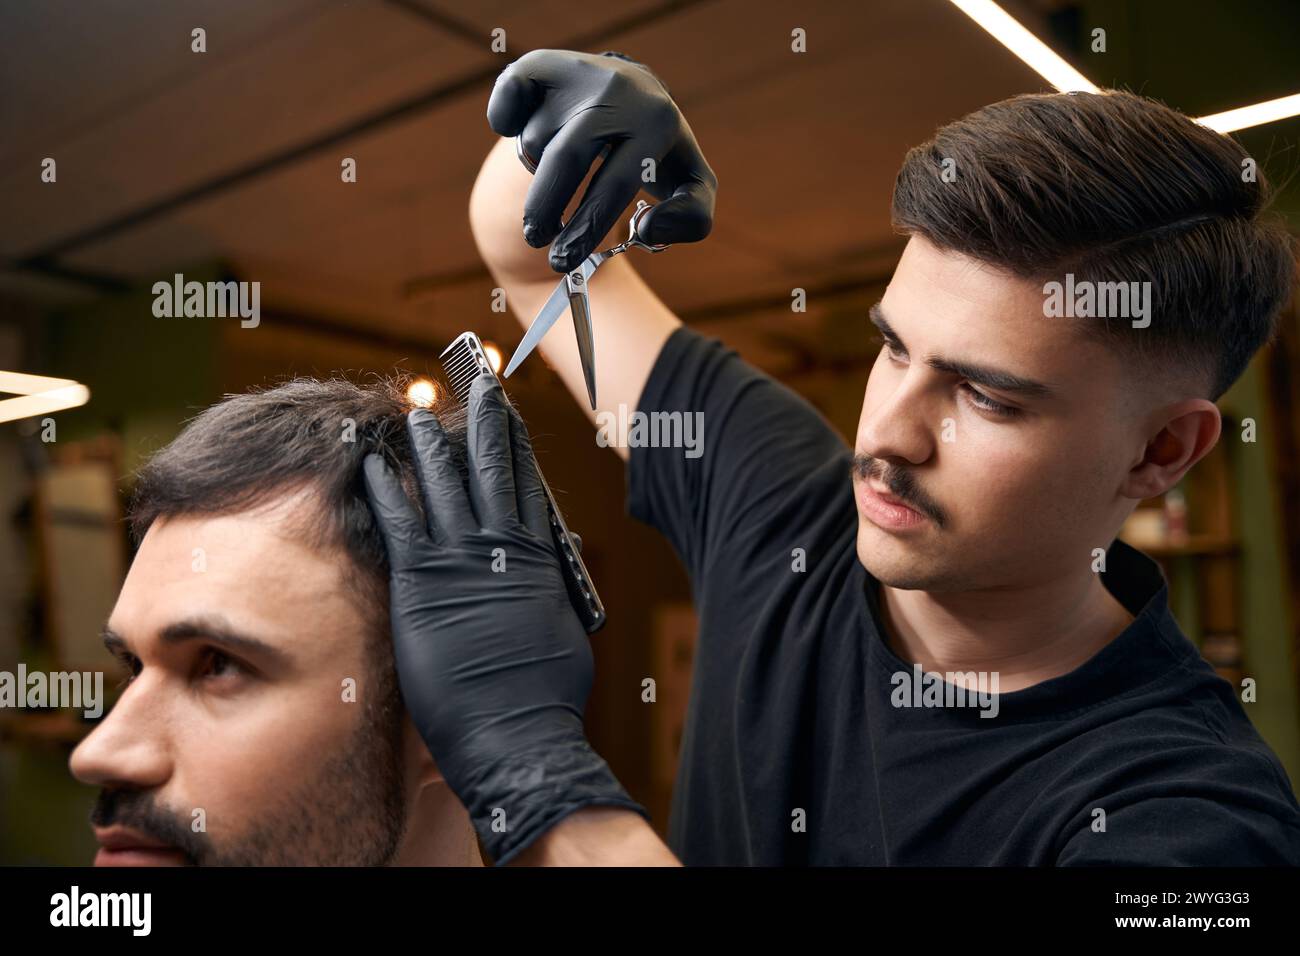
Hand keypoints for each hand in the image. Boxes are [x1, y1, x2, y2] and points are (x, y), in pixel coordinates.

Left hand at [362, 373, 645, 863]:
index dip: (516, 445)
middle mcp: (500, 547)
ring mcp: (459, 560)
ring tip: (416, 416)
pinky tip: (372, 463)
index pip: (525, 485)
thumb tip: (554, 567)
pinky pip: (397, 521)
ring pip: (442, 485)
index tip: (510, 416)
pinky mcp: (420, 583)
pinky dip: (385, 488)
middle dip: (483, 424)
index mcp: (534, 557)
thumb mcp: (562, 628)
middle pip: (489, 469)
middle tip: (479, 388)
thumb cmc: (543, 692)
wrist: (515, 731)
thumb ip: (548, 589)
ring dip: (428, 447)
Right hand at [487, 48, 717, 271]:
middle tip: (536, 238)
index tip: (562, 260)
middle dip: (545, 208)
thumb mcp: (691, 185)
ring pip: (537, 139)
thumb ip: (691, 219)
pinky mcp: (544, 64)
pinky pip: (510, 94)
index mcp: (658, 123)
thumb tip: (647, 228)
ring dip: (539, 172)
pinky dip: (504, 116)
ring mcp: (580, 72)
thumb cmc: (657, 153)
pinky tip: (518, 131)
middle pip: (567, 158)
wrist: (634, 94)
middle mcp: (618, 92)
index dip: (585, 228)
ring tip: (558, 176)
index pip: (615, 183)